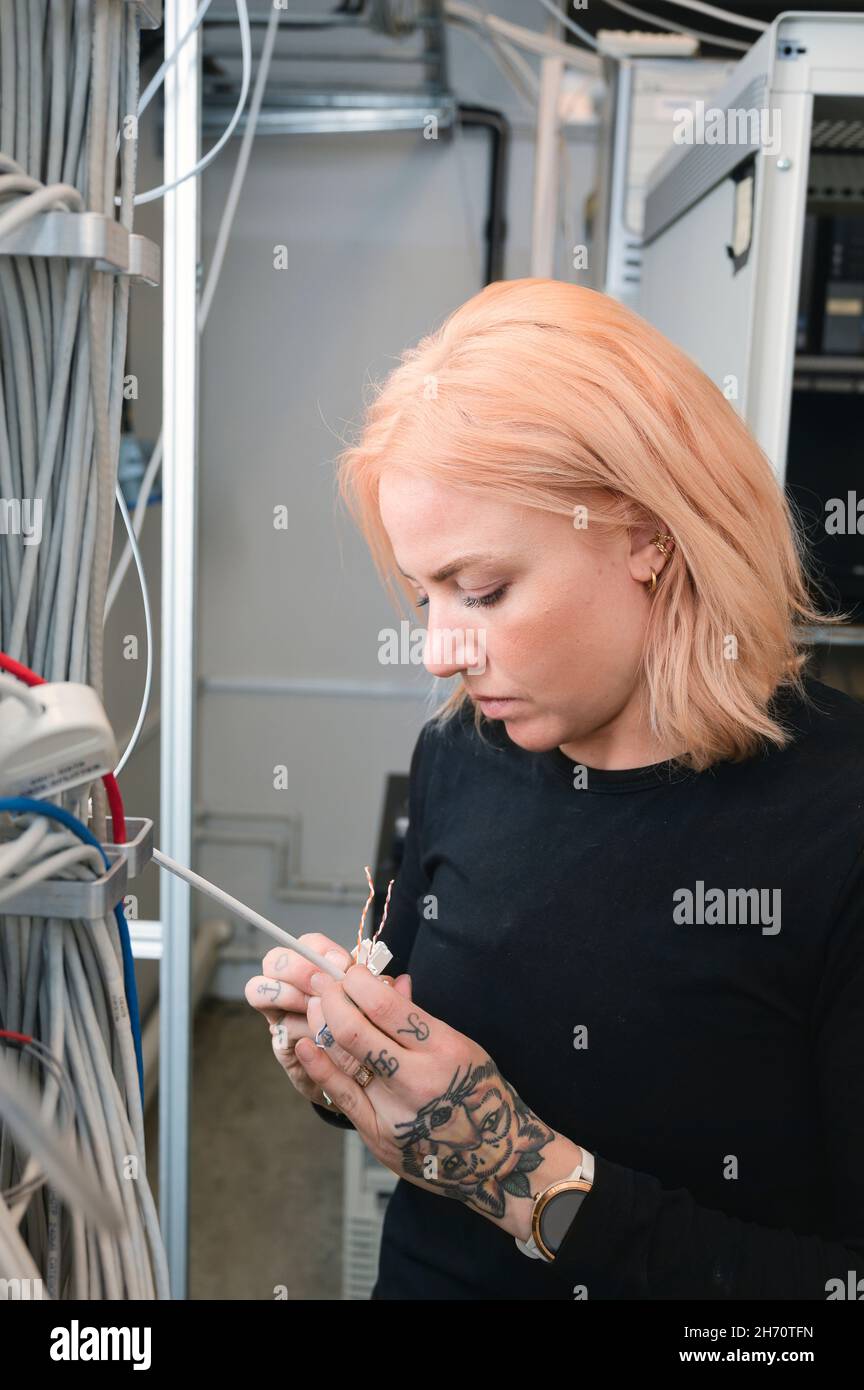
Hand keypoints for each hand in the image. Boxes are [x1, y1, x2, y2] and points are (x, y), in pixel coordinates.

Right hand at [243, 935, 410, 1110]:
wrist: (363, 1081)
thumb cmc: (374, 1036)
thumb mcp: (384, 1012)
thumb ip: (389, 996)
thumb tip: (402, 982)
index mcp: (323, 971)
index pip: (308, 944)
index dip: (320, 950)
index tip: (342, 965)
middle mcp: (295, 988)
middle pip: (275, 960)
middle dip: (297, 969)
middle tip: (320, 986)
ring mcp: (282, 1014)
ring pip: (259, 989)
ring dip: (286, 995)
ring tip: (314, 1009)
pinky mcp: (282, 1044)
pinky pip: (276, 1029)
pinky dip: (295, 1031)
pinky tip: (312, 1041)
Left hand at [295, 963, 576, 1233]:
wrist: (495, 1159)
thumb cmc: (480, 1095)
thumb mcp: (462, 1047)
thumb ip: (421, 1018)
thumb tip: (390, 981)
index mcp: (443, 1049)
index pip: (386, 1006)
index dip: (358, 981)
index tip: (349, 970)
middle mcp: (416, 1079)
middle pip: (354, 1029)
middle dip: (330, 998)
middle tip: (321, 981)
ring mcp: (394, 1110)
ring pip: (341, 1059)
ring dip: (321, 1025)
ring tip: (314, 1006)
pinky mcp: (378, 1135)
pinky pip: (340, 1095)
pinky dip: (318, 1065)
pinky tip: (306, 1045)